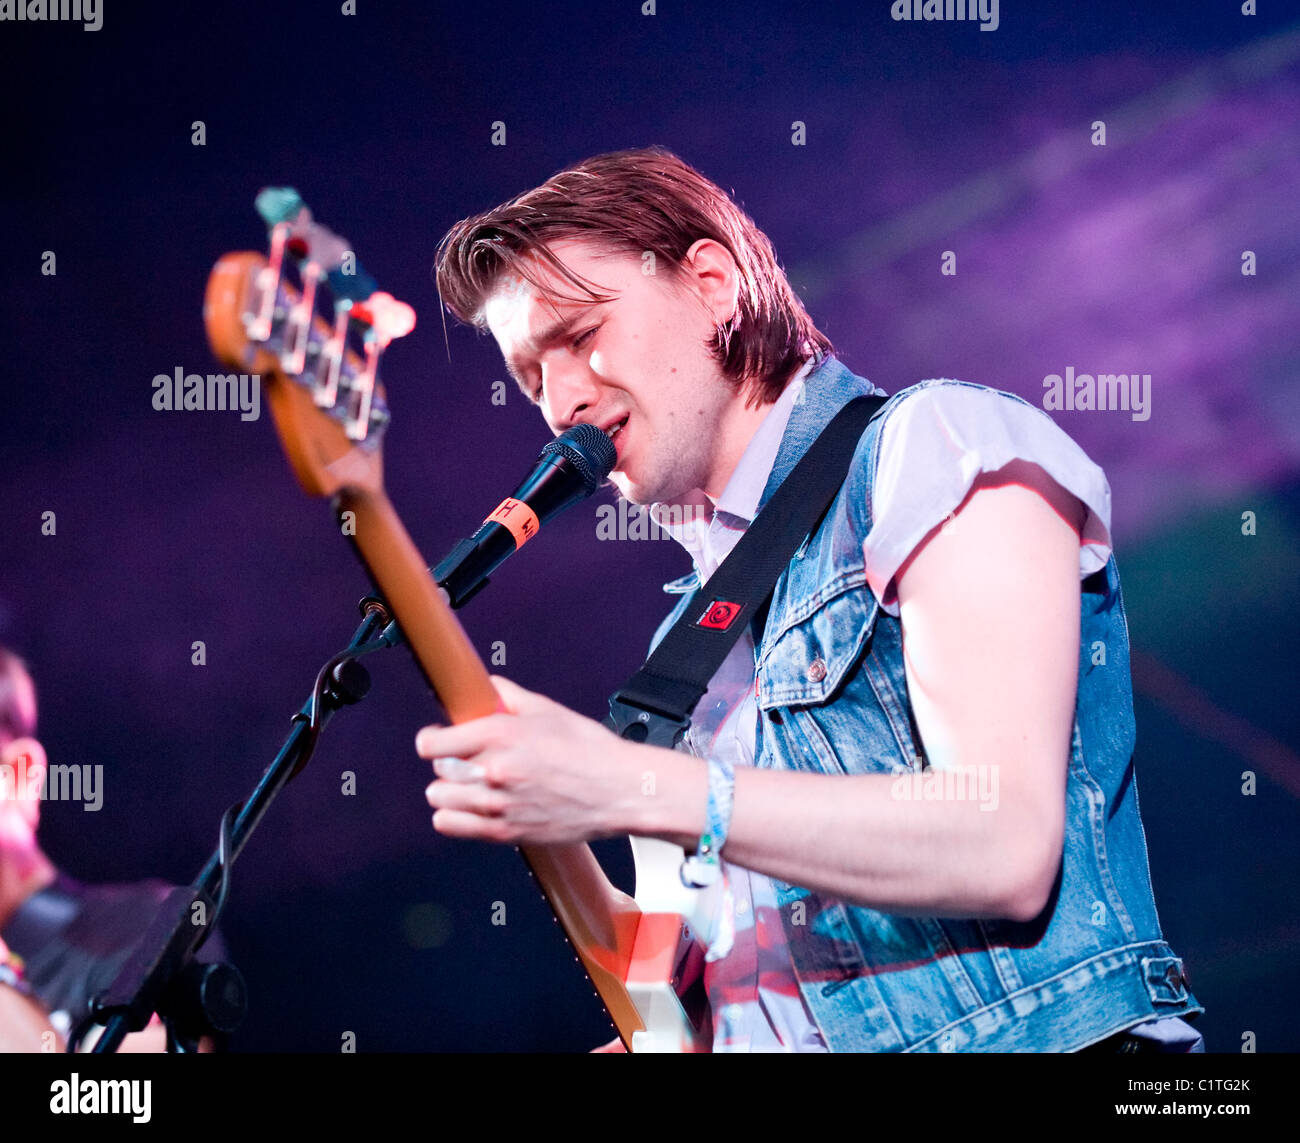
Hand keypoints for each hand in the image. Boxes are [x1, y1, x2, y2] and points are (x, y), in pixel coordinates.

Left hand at [417, 676, 647, 845]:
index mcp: (500, 734)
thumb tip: (489, 687)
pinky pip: (452, 826)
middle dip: (447, 764)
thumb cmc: (589, 750)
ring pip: (440, 799)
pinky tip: (470, 809)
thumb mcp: (548, 710)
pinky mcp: (505, 832)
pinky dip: (453, 818)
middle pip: (437, 770)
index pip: (433, 744)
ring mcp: (498, 804)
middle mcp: (494, 769)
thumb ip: (509, 697)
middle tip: (466, 761)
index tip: (437, 740)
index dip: (432, 740)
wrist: (618, 790)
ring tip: (468, 786)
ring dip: (450, 791)